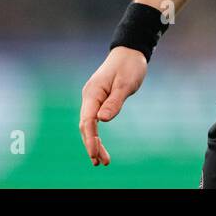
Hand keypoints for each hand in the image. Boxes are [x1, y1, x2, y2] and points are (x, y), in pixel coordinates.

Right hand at [79, 47, 147, 165]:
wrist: (129, 52)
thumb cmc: (129, 66)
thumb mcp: (126, 84)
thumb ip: (114, 102)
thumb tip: (102, 120)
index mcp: (93, 92)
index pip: (88, 120)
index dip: (90, 139)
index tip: (95, 155)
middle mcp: (89, 96)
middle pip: (86, 126)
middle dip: (91, 145)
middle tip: (101, 163)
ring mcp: (92, 98)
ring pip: (88, 125)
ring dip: (93, 142)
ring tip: (102, 160)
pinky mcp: (98, 100)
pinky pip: (93, 120)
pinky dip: (96, 134)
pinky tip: (100, 145)